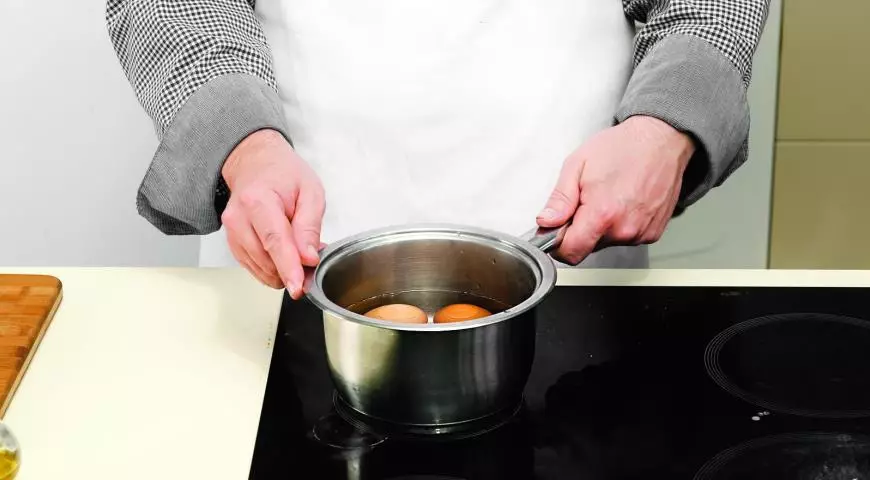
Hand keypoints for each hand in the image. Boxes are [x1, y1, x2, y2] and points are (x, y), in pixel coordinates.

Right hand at [220, 129, 324, 297]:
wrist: (255, 163)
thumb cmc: (283, 174)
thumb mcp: (310, 191)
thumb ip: (310, 226)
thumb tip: (309, 258)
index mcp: (258, 200)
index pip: (274, 240)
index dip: (288, 267)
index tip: (298, 287)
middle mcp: (239, 218)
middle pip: (266, 259)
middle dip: (293, 270)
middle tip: (313, 261)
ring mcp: (232, 232)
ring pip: (261, 269)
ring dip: (284, 270)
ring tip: (301, 252)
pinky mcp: (233, 244)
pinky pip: (255, 268)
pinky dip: (273, 269)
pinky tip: (286, 255)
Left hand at [536, 115, 694, 264]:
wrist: (661, 140)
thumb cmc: (622, 147)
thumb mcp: (577, 165)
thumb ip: (560, 199)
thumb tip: (546, 222)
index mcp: (602, 214)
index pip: (571, 253)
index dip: (558, 244)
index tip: (556, 231)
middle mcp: (624, 229)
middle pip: (588, 248)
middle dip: (580, 230)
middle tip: (586, 201)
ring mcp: (641, 233)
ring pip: (607, 243)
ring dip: (601, 228)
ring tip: (609, 197)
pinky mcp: (653, 233)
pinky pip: (626, 238)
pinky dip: (620, 225)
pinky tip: (625, 202)